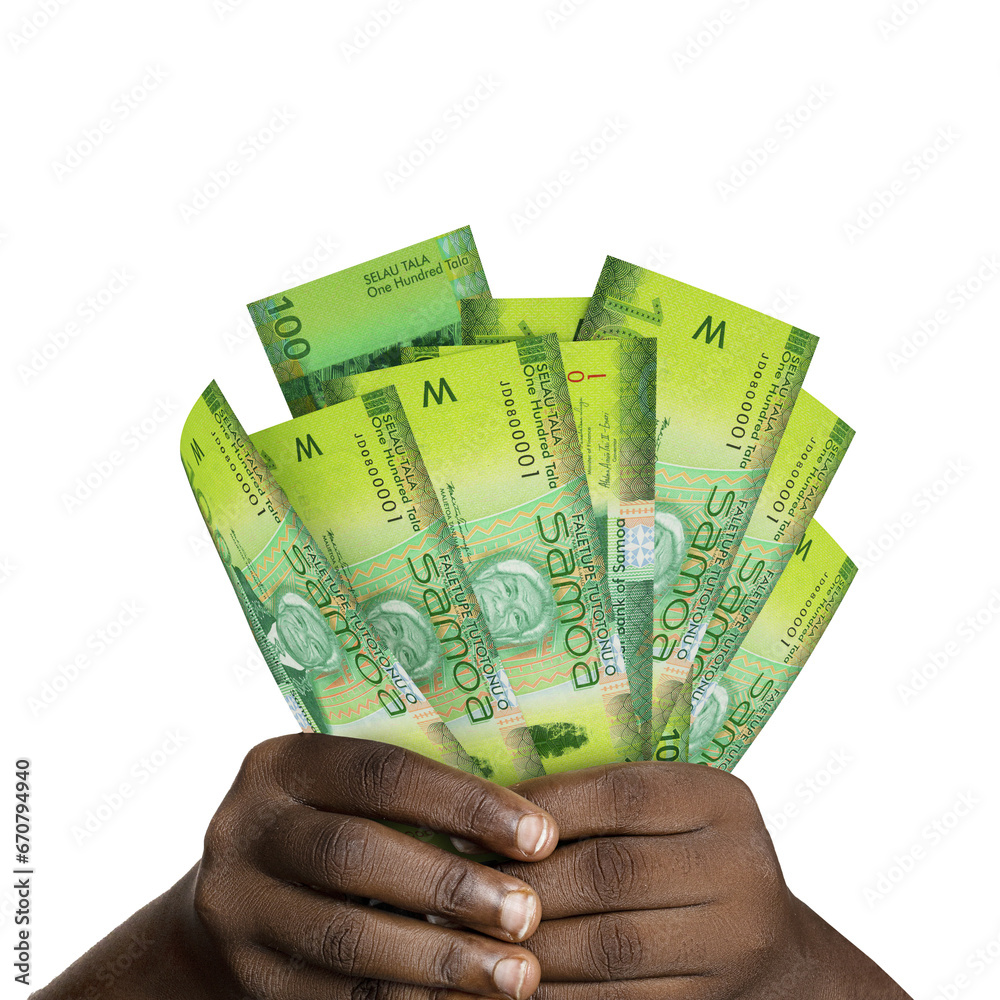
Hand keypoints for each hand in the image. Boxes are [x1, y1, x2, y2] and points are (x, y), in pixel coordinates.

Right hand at [188, 733, 560, 998]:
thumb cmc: (332, 829)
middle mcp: (245, 830)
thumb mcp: (349, 794)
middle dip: (452, 886)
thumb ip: (416, 799)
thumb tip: (534, 827)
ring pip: (347, 939)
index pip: (380, 772)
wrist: (240, 902)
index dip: (465, 802)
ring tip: (516, 976)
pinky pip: (339, 998)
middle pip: (356, 854)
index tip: (540, 835)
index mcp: (282, 764)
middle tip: (529, 914)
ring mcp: (238, 910)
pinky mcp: (250, 980)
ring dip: (441, 960)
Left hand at [493, 762, 910, 998]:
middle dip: (521, 886)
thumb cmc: (688, 862)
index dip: (538, 810)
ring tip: (463, 943)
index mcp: (718, 799)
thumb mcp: (665, 814)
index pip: (619, 793)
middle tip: (452, 894)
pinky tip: (507, 989)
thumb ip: (597, 804)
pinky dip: (555, 998)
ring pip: (608, 946)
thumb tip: (486, 808)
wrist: (772, 954)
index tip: (468, 828)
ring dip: (525, 949)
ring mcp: (733, 941)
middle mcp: (738, 865)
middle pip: (609, 871)